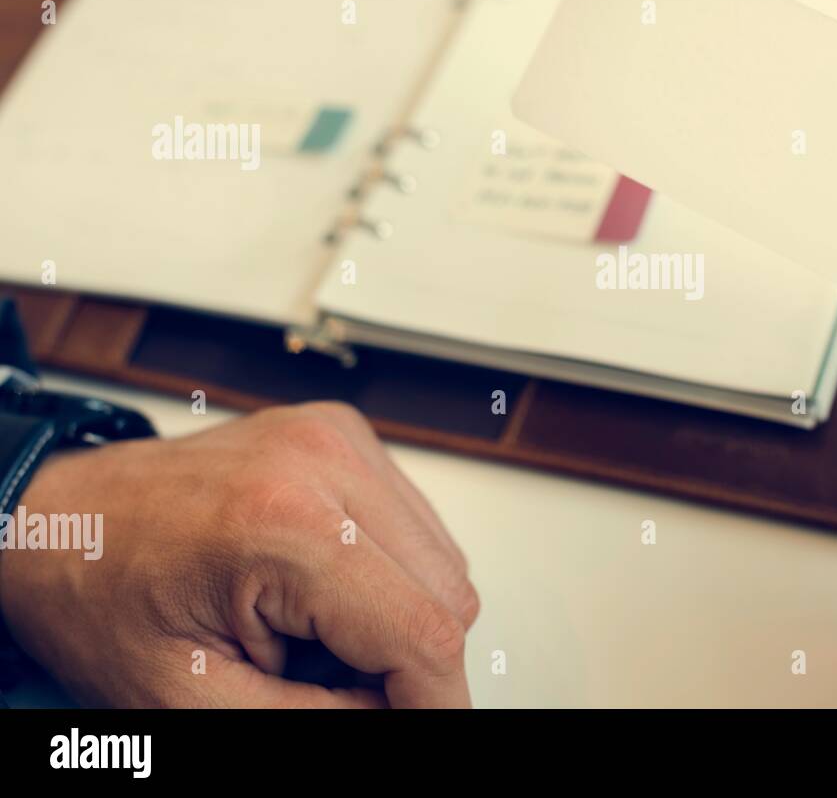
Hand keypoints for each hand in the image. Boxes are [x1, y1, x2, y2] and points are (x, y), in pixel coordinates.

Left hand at [0, 402, 477, 706]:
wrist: (60, 521)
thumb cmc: (101, 599)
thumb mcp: (195, 704)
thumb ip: (321, 722)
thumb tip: (406, 713)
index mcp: (284, 523)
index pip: (424, 632)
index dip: (435, 702)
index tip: (424, 728)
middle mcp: (322, 461)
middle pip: (448, 596)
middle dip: (405, 661)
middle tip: (328, 685)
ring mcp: (337, 439)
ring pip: (444, 561)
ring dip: (398, 615)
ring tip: (309, 630)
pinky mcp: (344, 436)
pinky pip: (417, 526)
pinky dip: (386, 573)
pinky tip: (318, 587)